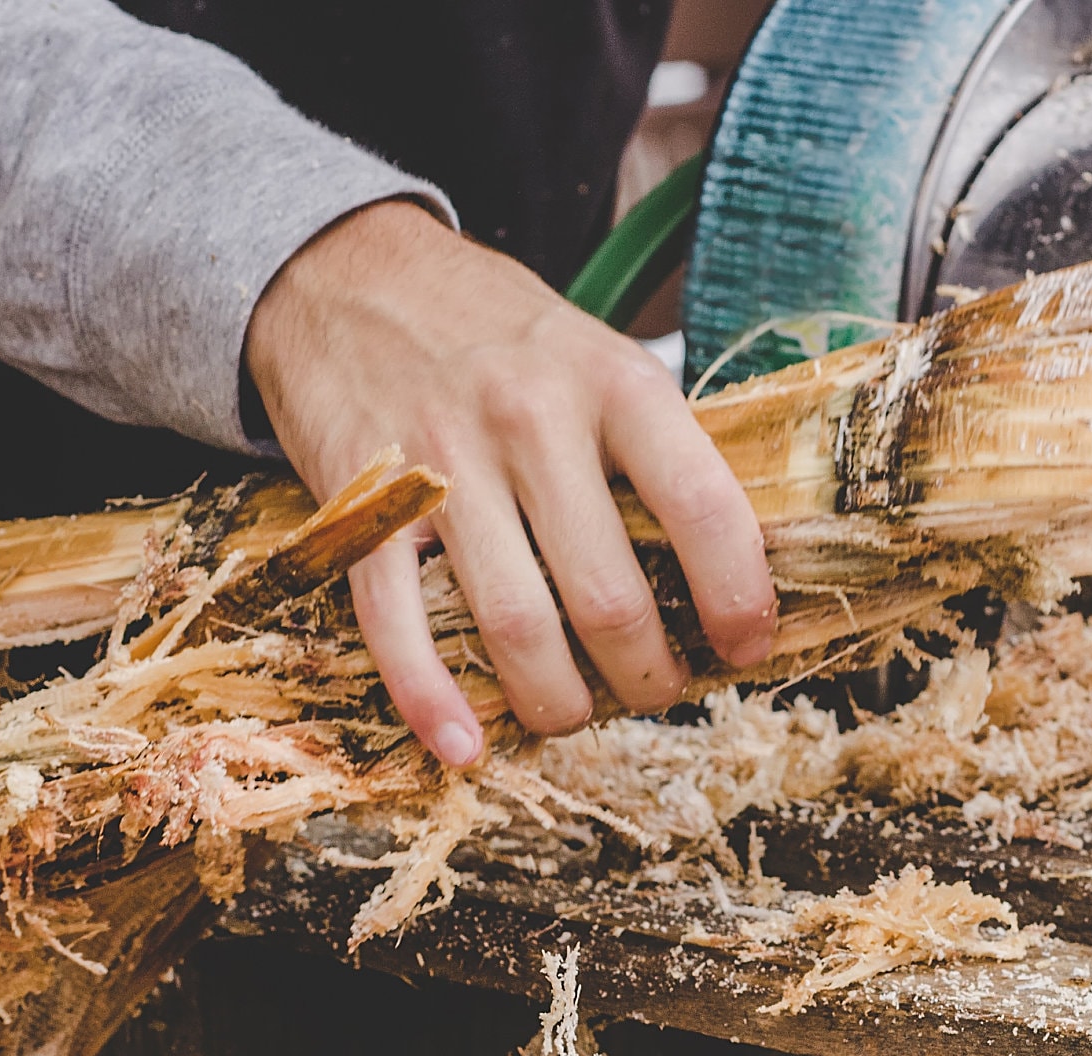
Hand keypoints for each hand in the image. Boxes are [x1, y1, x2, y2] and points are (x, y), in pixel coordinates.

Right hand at [246, 200, 777, 764]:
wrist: (345, 273)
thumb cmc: (494, 331)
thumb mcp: (595, 352)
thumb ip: (652, 444)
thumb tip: (731, 564)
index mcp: (613, 383)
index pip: (703, 508)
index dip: (739, 598)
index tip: (746, 646)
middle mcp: (531, 419)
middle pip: (608, 595)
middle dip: (644, 675)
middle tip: (654, 690)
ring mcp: (442, 464)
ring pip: (515, 625)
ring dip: (554, 702)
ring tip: (572, 714)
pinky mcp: (363, 503)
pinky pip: (398, 622)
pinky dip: (430, 699)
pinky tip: (462, 746)